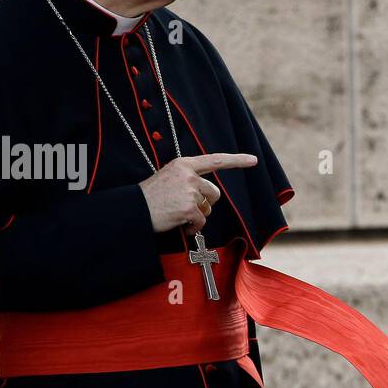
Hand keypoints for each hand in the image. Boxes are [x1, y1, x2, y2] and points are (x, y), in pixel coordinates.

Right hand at [139, 152, 257, 233]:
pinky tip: (179, 224)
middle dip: (205, 204)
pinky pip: (201, 221)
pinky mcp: (189, 208)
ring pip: (208, 208)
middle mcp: (189, 175)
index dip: (236, 160)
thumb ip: (188, 179)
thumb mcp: (168, 178)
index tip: (253, 160)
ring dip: (197, 215)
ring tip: (178, 214)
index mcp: (184, 164)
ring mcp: (190, 191)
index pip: (215, 160)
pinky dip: (192, 227)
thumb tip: (207, 194)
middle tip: (185, 207)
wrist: (133, 209)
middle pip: (214, 193)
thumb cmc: (150, 196)